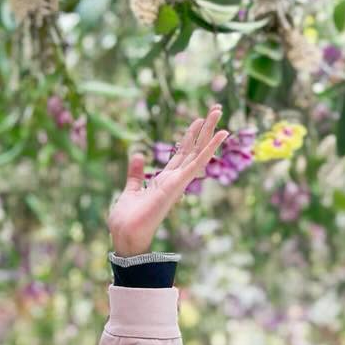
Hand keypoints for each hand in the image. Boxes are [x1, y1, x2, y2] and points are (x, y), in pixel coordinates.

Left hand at [107, 106, 228, 255]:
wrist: (125, 234)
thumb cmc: (127, 218)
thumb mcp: (130, 189)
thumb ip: (135, 173)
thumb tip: (137, 154)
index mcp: (164, 180)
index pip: (181, 154)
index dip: (190, 137)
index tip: (198, 120)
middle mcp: (175, 180)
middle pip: (193, 149)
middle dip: (204, 130)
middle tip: (215, 109)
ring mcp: (178, 182)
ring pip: (198, 152)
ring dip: (209, 133)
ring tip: (219, 113)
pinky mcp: (177, 185)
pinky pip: (196, 163)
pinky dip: (208, 149)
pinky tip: (219, 135)